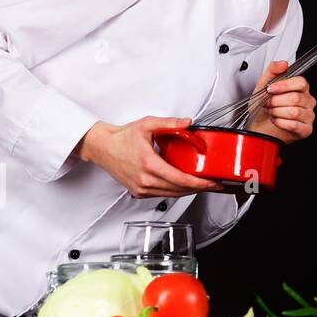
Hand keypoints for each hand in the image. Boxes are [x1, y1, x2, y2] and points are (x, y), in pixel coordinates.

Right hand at [80, 116, 224, 197]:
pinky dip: (175, 191)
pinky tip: (184, 185)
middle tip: (214, 184)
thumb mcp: (147, 124)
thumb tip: (188, 122)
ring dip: (188, 191)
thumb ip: (169, 123)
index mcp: (148, 164)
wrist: (102, 147)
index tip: (212, 182)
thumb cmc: (122, 137)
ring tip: (203, 185)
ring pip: (171, 195)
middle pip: (179, 190)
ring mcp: (141, 188)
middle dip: (199, 188)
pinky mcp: (138, 192)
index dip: (199, 183)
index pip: (180, 179)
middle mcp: (144, 180)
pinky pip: (162, 195)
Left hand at [248, 59, 315, 143]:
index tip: (271, 89)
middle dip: (276, 101)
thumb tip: (283, 63)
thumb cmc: (263, 108)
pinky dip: (280, 123)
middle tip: (268, 103)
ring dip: (277, 112)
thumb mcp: (263, 86)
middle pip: (295, 98)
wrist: (259, 127)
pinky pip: (294, 124)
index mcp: (301, 89)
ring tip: (272, 112)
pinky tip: (276, 121)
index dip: (284, 85)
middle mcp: (307, 101)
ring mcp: (308, 116)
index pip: (301, 82)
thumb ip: (272, 71)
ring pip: (294, 111)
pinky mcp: (306, 130)